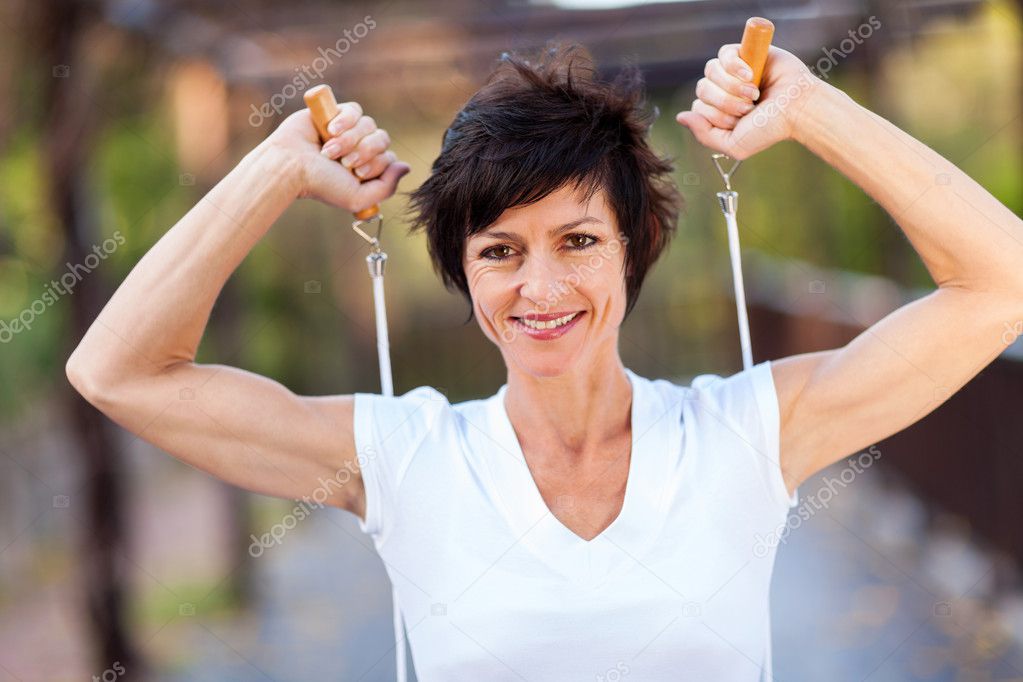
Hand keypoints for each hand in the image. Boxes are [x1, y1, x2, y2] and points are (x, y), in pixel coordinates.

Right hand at [266, 101, 410, 213]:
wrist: (291, 166)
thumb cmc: (321, 184)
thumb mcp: (358, 197)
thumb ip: (386, 187)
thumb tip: (406, 167)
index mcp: (368, 166)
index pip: (390, 158)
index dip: (377, 164)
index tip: (356, 174)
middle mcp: (361, 147)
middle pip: (382, 139)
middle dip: (365, 152)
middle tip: (344, 162)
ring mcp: (350, 130)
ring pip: (369, 125)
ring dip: (350, 139)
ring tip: (330, 150)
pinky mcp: (336, 113)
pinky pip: (355, 110)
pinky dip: (345, 121)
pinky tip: (330, 131)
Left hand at [675, 44, 821, 159]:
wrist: (797, 108)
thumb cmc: (769, 128)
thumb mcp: (733, 144)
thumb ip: (704, 134)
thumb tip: (680, 117)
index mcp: (718, 111)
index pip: (698, 107)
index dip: (715, 115)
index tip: (739, 121)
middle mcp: (723, 90)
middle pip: (702, 89)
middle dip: (724, 102)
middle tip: (748, 107)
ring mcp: (732, 71)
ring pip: (710, 71)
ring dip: (731, 85)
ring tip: (753, 92)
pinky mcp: (744, 53)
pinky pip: (724, 54)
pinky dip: (735, 66)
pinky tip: (751, 74)